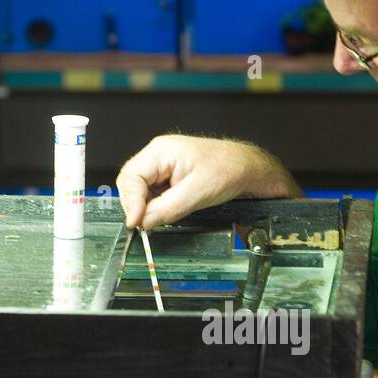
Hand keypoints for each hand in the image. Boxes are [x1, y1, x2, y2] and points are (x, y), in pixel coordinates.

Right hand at [116, 134, 301, 229]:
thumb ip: (167, 209)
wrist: (248, 169)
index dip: (131, 203)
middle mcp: (158, 156)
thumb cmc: (229, 171)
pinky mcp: (168, 177)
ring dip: (145, 208)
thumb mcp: (197, 194)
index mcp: (161, 151)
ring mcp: (162, 166)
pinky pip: (151, 193)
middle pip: (130, 184)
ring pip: (139, 191)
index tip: (136, 224)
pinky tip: (165, 213)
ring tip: (159, 219)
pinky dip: (154, 207)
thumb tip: (143, 222)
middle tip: (145, 226)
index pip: (131, 178)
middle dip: (136, 206)